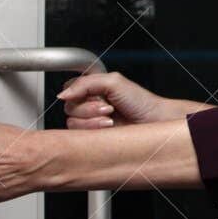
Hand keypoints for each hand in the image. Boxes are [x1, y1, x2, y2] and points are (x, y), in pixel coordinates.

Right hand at [57, 70, 187, 127]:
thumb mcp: (113, 82)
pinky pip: (79, 135)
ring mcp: (92, 122)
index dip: (78, 92)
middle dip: (88, 108)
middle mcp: (90, 105)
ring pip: (72, 122)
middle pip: (69, 107)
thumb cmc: (140, 101)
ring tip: (110, 118)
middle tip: (108, 107)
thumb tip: (62, 94)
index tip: (95, 94)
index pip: (69, 89)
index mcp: (93, 89)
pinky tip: (108, 126)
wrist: (155, 121)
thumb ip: (85, 83)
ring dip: (92, 120)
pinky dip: (93, 129)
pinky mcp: (94, 137)